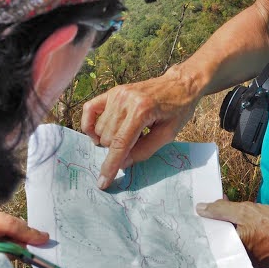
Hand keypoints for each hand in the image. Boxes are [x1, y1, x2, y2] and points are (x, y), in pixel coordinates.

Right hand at [79, 75, 198, 188]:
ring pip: (99, 129)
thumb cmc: (178, 110)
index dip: (110, 166)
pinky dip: (90, 125)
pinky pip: (89, 111)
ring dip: (110, 139)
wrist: (180, 84)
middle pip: (108, 139)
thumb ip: (145, 151)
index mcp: (142, 111)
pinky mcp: (112, 92)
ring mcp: (116, 94)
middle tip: (136, 143)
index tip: (102, 183)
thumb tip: (123, 164)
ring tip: (130, 133)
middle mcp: (125, 101)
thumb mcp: (168, 134)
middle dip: (118, 150)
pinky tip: (100, 132)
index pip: (120, 144)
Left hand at [196, 199, 268, 266]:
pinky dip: (242, 235)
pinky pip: (243, 246)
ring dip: (230, 229)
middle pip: (220, 240)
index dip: (206, 222)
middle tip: (216, 208)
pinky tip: (245, 224)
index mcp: (230, 250)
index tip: (204, 209)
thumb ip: (222, 210)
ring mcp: (248, 262)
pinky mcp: (258, 261)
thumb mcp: (247, 211)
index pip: (209, 236)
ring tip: (230, 212)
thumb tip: (200, 209)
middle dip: (218, 224)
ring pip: (232, 243)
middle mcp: (236, 261)